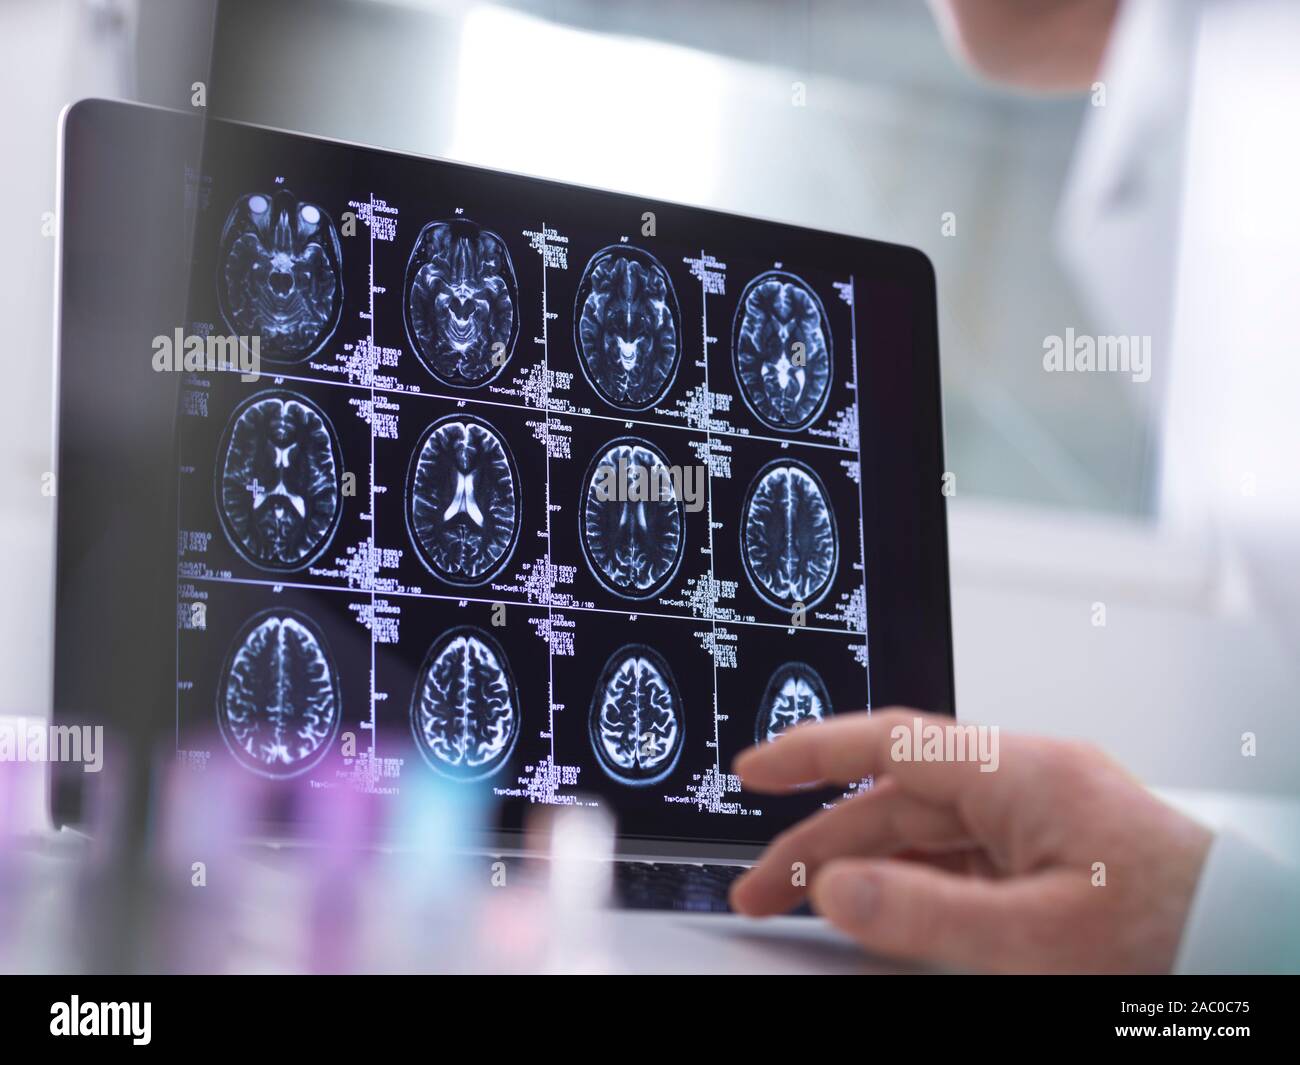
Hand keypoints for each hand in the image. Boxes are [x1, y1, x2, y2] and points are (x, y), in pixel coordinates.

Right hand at [729, 709, 1212, 972]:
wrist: (1260, 947)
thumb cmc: (1181, 934)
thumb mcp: (1044, 938)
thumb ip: (928, 913)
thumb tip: (835, 891)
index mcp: (1025, 774)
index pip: (893, 744)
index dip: (813, 752)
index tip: (755, 768)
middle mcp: (1025, 785)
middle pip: (894, 800)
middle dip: (819, 842)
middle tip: (760, 888)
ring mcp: (1036, 820)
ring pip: (920, 832)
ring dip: (857, 866)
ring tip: (798, 903)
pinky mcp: (1047, 855)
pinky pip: (955, 859)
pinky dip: (905, 881)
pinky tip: (873, 908)